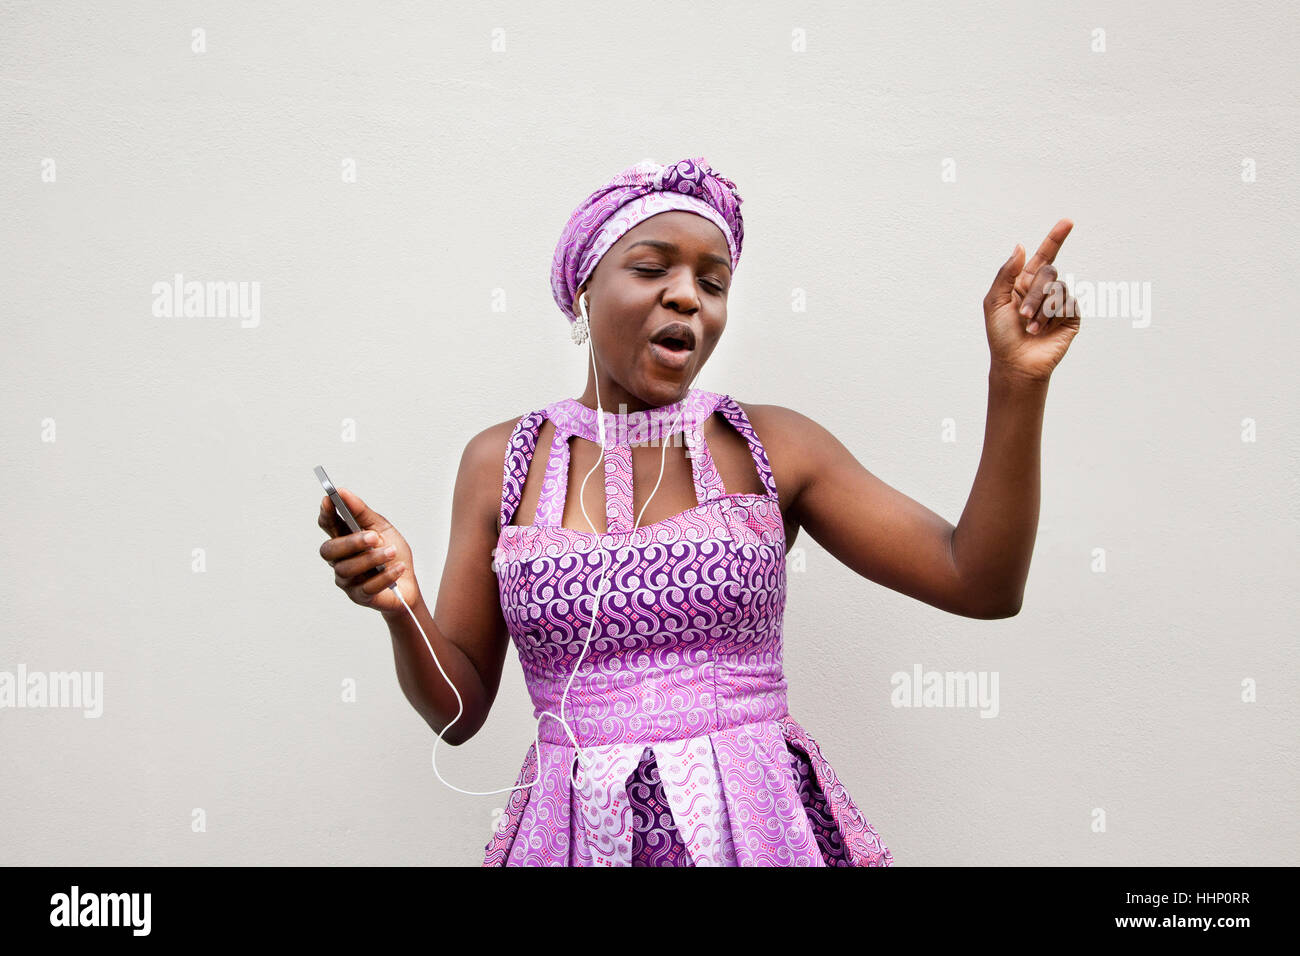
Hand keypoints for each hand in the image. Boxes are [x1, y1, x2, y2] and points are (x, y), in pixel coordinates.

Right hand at [317, 487, 419, 615]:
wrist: (409, 583)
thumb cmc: (393, 553)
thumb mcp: (382, 527)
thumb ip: (362, 512)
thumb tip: (343, 492)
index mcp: (344, 539)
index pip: (327, 525)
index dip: (326, 513)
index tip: (329, 500)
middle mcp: (340, 559)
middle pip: (330, 550)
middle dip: (351, 542)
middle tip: (373, 537)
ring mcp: (347, 579)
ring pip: (348, 569)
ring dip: (372, 559)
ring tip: (391, 552)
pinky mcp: (359, 596)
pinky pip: (367, 587)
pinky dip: (385, 576)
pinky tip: (398, 568)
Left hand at [983, 218, 1080, 383]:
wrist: (1016, 363)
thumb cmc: (1002, 336)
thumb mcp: (994, 302)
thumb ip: (1006, 273)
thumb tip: (1020, 246)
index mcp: (1025, 284)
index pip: (1044, 256)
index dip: (1055, 238)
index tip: (1068, 222)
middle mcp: (1044, 291)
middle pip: (1048, 272)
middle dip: (1034, 294)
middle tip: (1022, 315)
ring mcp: (1059, 304)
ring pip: (1058, 288)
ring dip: (1041, 309)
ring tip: (1030, 328)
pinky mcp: (1071, 317)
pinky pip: (1068, 303)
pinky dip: (1053, 316)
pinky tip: (1043, 331)